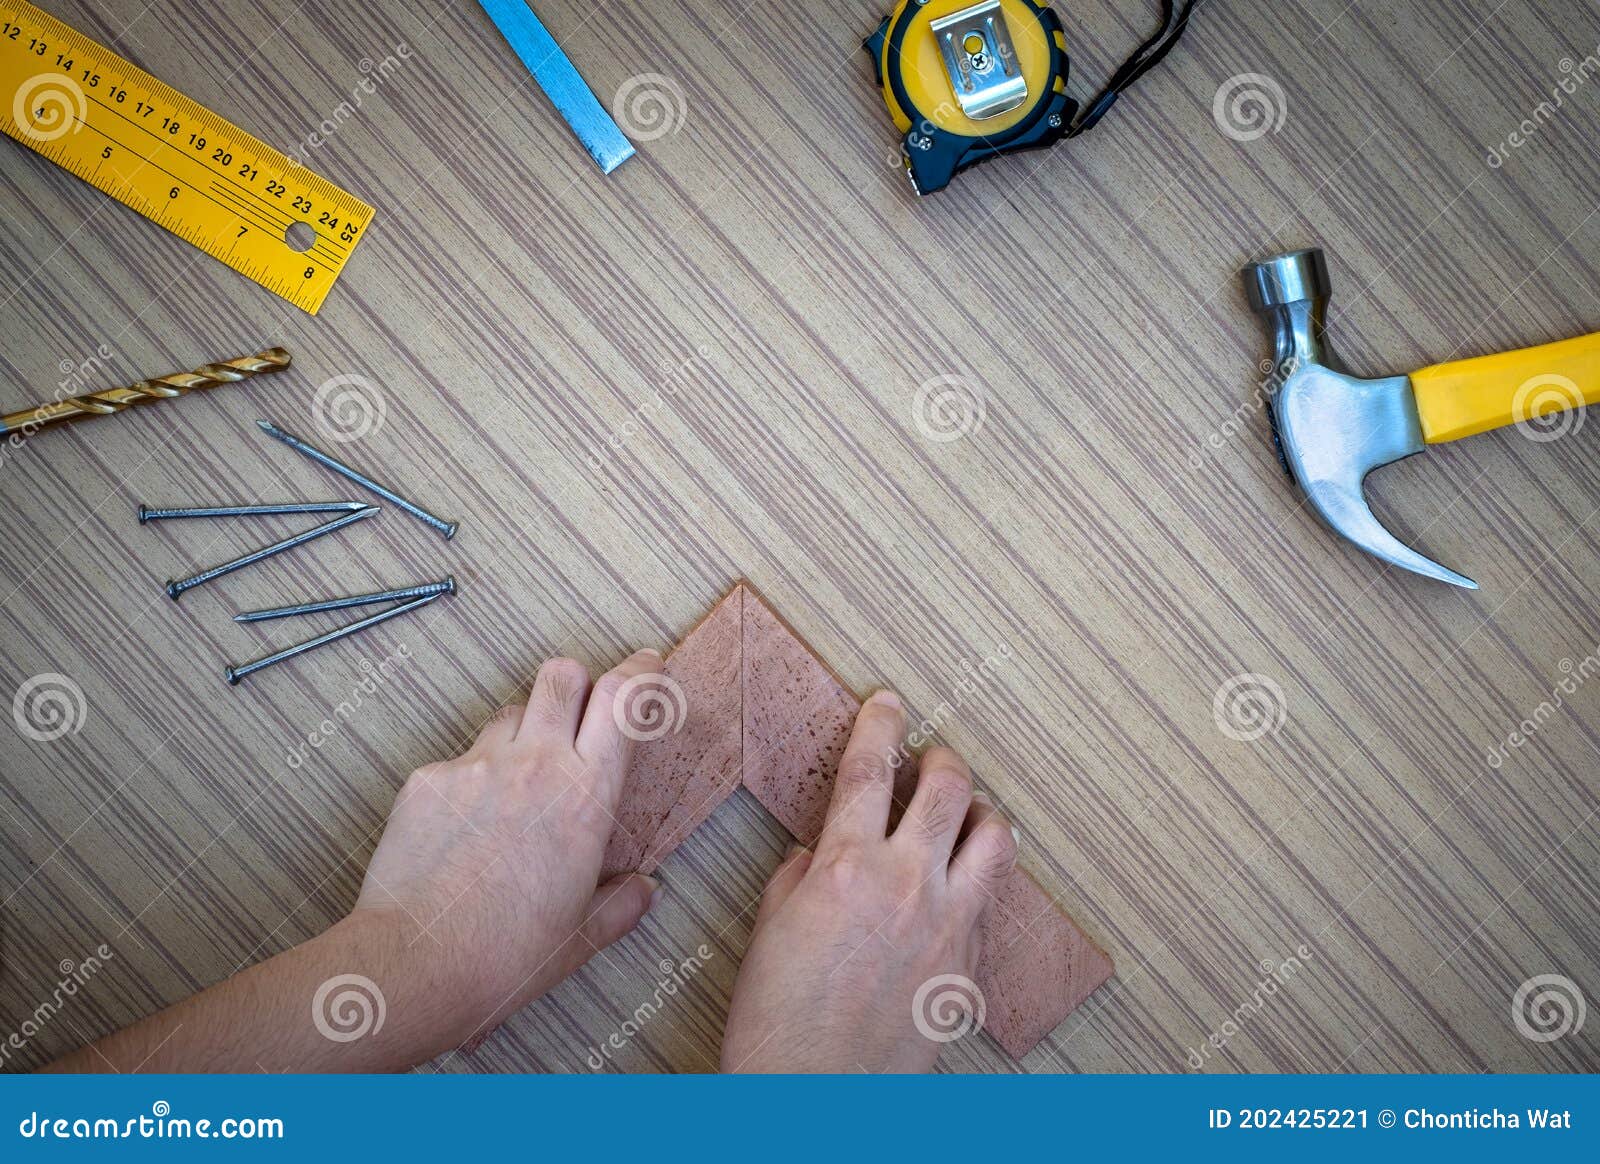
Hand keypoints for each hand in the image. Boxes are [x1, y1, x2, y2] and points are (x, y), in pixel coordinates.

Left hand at [351, 650, 664, 1050]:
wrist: (414, 964)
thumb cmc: (503, 957)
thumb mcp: (580, 939)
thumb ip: (621, 906)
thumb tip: (645, 890)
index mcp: (586, 797)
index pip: (624, 701)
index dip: (640, 672)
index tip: (647, 666)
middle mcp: (536, 766)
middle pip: (563, 675)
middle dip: (577, 679)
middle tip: (579, 707)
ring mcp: (478, 766)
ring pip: (510, 712)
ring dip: (523, 730)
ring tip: (516, 781)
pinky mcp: (429, 779)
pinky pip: (459, 759)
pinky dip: (469, 781)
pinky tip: (462, 829)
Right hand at [721, 691, 1017, 1071]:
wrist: (815, 1096)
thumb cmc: (777, 1021)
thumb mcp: (769, 929)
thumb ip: (800, 877)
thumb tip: (819, 854)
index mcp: (849, 867)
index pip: (871, 770)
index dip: (881, 726)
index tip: (888, 704)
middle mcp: (908, 886)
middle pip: (949, 789)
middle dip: (942, 759)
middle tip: (931, 756)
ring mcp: (948, 926)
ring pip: (995, 839)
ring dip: (980, 814)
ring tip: (965, 816)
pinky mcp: (968, 967)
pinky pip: (987, 905)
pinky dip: (974, 885)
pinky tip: (950, 895)